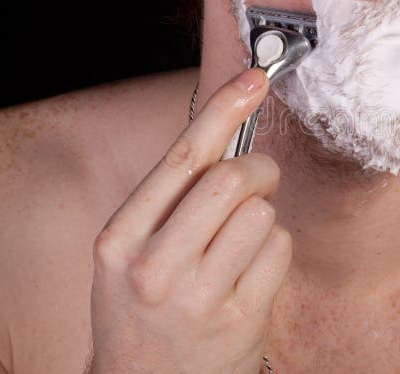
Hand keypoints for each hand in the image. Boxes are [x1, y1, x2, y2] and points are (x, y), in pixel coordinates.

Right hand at [88, 68, 289, 373]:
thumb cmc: (144, 309)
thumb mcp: (131, 252)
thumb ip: (171, 199)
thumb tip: (229, 131)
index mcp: (121, 239)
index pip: (182, 159)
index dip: (224, 110)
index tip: (254, 79)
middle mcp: (154, 268)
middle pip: (231, 180)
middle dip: (258, 168)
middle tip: (260, 178)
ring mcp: (199, 297)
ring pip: (261, 213)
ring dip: (263, 216)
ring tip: (242, 241)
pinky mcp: (240, 319)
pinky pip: (279, 249)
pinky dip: (275, 249)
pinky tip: (252, 271)